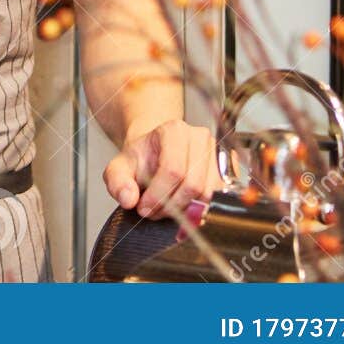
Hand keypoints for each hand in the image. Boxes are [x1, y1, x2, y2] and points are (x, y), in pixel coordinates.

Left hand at [104, 118, 222, 221]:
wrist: (157, 152)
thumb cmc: (142, 158)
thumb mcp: (119, 167)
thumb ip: (117, 182)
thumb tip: (128, 198)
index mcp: (174, 131)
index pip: (173, 169)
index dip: (158, 195)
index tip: (143, 208)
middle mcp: (200, 138)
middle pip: (192, 184)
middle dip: (171, 206)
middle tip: (153, 212)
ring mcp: (216, 154)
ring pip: (207, 195)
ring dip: (184, 210)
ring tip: (165, 208)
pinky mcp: (226, 171)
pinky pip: (217, 199)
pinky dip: (198, 210)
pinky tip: (181, 206)